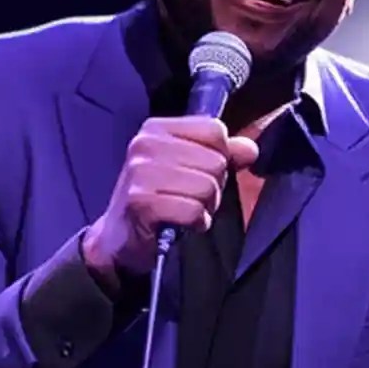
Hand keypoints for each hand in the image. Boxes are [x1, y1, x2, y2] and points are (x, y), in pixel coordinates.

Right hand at [83, 116, 258, 284]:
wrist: (118, 239)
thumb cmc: (156, 198)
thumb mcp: (186, 168)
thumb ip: (221, 154)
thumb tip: (250, 149)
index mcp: (156, 129)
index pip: (214, 130)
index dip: (220, 156)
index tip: (200, 172)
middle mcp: (145, 145)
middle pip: (215, 161)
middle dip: (213, 186)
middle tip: (191, 197)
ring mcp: (140, 173)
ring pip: (207, 187)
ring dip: (205, 206)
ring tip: (186, 209)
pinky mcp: (141, 203)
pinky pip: (193, 210)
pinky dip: (195, 222)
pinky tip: (181, 224)